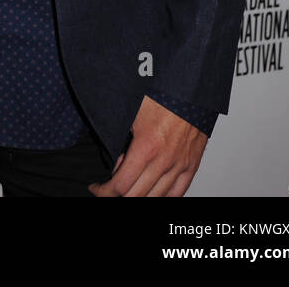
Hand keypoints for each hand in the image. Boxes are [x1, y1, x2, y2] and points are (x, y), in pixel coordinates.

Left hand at [89, 95, 208, 196]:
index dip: (104, 191)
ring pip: (157, 198)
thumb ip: (120, 140)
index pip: (121, 185)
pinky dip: (162, 198)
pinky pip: (178, 193)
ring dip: (139, 198)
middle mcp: (165, 161)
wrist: (189, 89)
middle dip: (116, 197)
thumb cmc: (159, 96)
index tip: (96, 187)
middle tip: (107, 191)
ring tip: (127, 192)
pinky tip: (151, 195)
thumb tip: (114, 163)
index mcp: (146, 147)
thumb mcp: (129, 113)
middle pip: (137, 196)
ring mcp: (180, 165)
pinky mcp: (192, 165)